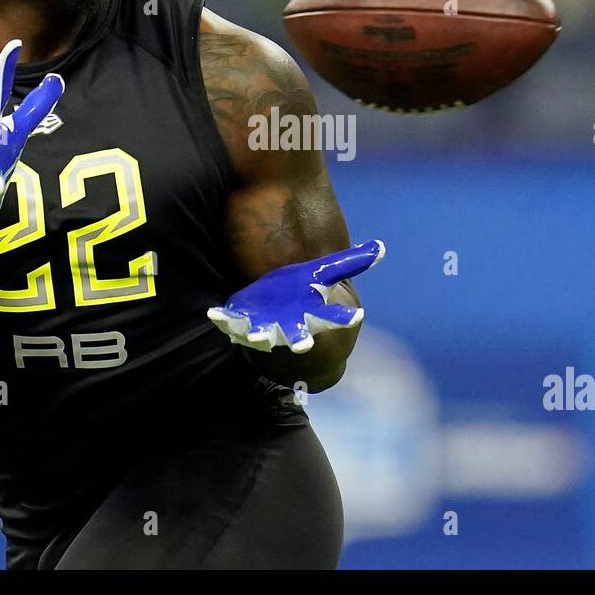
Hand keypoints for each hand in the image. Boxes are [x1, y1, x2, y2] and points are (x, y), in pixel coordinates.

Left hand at [207, 239, 385, 353]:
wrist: (269, 299)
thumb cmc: (299, 288)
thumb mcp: (321, 271)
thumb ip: (347, 262)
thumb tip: (380, 247)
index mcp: (311, 311)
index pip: (331, 316)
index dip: (342, 317)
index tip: (356, 316)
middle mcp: (289, 323)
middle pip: (297, 334)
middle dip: (299, 340)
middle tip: (303, 347)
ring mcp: (263, 322)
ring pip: (263, 334)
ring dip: (259, 337)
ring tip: (255, 338)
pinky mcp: (239, 316)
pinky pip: (230, 322)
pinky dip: (223, 319)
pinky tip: (214, 315)